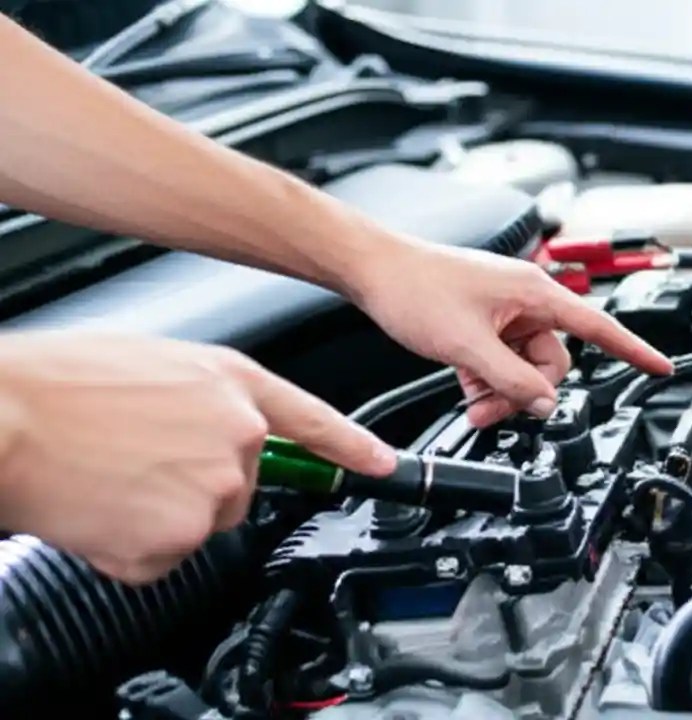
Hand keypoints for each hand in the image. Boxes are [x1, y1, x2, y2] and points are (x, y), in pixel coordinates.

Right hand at [0, 332, 395, 583]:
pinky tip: (100, 508)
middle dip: (195, 484)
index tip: (382, 464)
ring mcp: (216, 487)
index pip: (313, 421)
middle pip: (241, 485)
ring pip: (202, 523)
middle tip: (134, 462)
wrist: (7, 421)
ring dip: (160, 516)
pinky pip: (164, 558)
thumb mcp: (153, 363)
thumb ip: (202, 400)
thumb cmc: (58, 385)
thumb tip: (209, 430)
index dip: (351, 446)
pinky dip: (130, 547)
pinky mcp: (184, 536)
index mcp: (233, 383)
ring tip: (109, 479)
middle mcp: (239, 434)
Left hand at [350, 238, 673, 426]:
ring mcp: (505, 313)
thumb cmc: (416, 288)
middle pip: (553, 361)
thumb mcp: (467, 346)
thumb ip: (511, 380)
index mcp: (536, 294)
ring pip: (524, 366)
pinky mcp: (484, 323)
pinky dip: (487, 379)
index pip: (600, 327)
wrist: (373, 271)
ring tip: (471, 401)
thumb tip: (545, 404)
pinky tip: (464, 385)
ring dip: (502, 390)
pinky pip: (502, 360)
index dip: (634, 351)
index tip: (661, 368)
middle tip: (493, 407)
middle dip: (526, 391)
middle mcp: (527, 301)